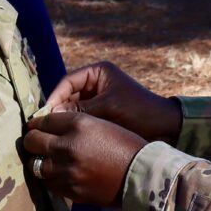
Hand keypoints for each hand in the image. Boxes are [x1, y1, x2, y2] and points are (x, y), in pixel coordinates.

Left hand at [24, 111, 145, 206]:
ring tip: (47, 159)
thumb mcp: (100, 124)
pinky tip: (59, 173)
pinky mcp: (69, 190)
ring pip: (34, 164)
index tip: (39, 126)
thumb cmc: (125, 145)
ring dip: (39, 160)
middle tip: (38, 142)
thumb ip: (74, 123)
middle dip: (33, 140)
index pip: (44, 120)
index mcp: (78, 124)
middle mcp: (67, 146)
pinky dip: (50, 177)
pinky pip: (47, 183)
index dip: (39, 123)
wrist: (141, 176)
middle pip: (32, 141)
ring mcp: (66, 171)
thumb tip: (48, 125)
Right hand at [45, 61, 182, 143]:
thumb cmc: (139, 111)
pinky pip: (82, 118)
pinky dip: (75, 126)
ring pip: (73, 108)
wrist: (165, 126)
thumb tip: (50, 116)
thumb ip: (79, 110)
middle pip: (68, 95)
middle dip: (58, 110)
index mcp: (99, 72)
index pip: (68, 81)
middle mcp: (96, 82)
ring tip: (54, 134)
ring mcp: (98, 98)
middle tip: (45, 127)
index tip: (45, 114)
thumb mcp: (108, 108)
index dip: (55, 97)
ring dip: (65, 120)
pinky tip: (67, 138)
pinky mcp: (101, 113)